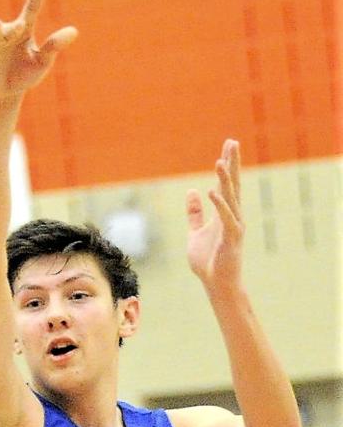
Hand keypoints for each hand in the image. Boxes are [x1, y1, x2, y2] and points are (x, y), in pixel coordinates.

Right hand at [0, 0, 77, 100]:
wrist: (4, 93)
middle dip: (16, 28)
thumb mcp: (42, 62)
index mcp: (25, 31)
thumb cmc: (24, 76)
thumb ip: (54, 46)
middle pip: (14, 25)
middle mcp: (9, 33)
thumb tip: (74, 31)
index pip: (32, 7)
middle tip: (21, 29)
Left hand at [187, 139, 243, 294]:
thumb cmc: (208, 261)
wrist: (216, 284)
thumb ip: (194, 213)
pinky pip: (227, 218)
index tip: (228, 144)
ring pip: (231, 198)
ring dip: (225, 180)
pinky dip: (220, 205)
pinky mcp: (232, 239)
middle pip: (233, 184)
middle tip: (232, 142)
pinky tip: (212, 191)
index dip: (227, 164)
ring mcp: (234, 226)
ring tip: (219, 161)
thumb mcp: (195, 232)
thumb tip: (192, 192)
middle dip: (232, 163)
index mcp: (224, 213)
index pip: (227, 184)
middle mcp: (232, 216)